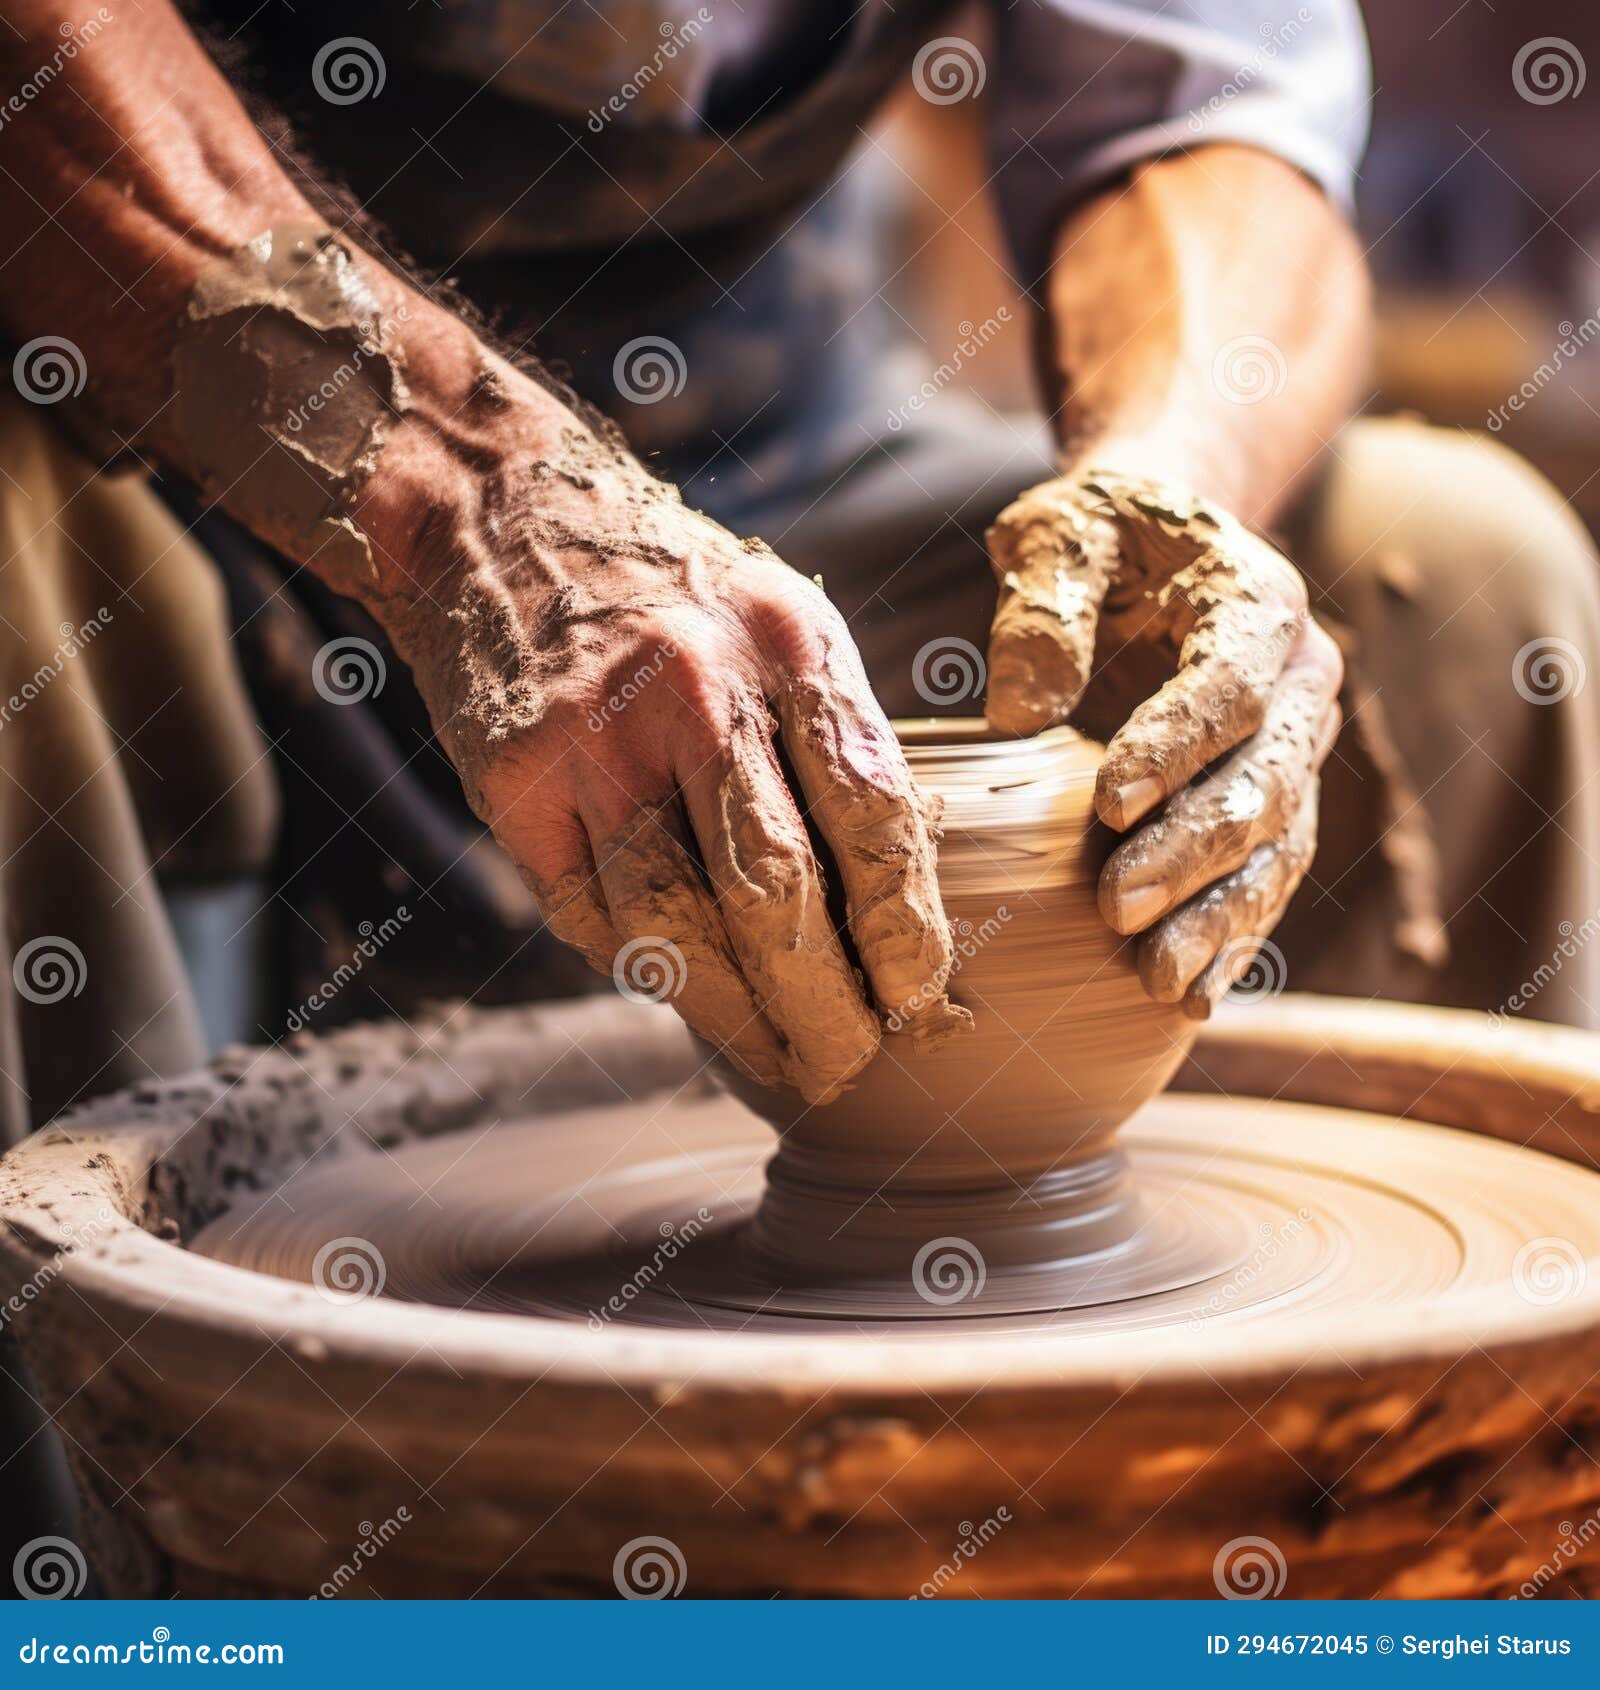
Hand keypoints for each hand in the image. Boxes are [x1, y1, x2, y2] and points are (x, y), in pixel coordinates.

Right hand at [381, 427, 964, 1103]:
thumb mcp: (780, 621)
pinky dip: (649, 969)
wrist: (500, 514)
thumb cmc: (674, 590)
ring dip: (739, 1015)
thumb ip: (833, 742)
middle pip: (775, 890)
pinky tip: (692, 992)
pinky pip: (593, 914)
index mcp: (790, 643)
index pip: (870, 814)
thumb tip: (889, 905)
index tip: (919, 997)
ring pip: (675, 922)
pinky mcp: (519, 782)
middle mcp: (696, 689)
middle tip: (854, 1060)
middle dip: (826, 1001)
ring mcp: (596, 739)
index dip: (904, 928)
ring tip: (785, 1058)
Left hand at [984, 469, 1341, 1017]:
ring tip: (1155, 978)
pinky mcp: (1274, 798)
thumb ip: (1043, 606)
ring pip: (1275, 845)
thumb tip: (1020, 713)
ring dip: (1217, 916)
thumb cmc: (1099, 536)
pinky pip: (1266, 876)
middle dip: (1190, 852)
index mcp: (1257, 602)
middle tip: (1114, 908)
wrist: (1158, 546)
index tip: (1107, 804)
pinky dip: (1231, 936)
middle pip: (1262, 780)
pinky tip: (1191, 994)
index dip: (1176, 746)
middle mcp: (1300, 680)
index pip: (1229, 685)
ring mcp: (1295, 747)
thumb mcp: (1058, 534)